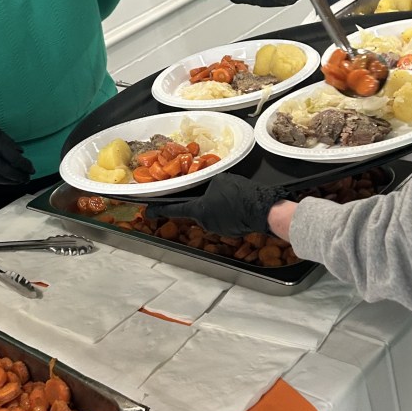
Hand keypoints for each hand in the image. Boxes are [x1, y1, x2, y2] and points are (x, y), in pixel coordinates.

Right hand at [0, 114, 34, 184]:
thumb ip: (9, 143)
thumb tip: (21, 153)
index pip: (15, 160)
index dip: (25, 166)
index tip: (32, 170)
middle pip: (6, 172)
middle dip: (18, 177)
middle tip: (26, 179)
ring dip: (7, 182)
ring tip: (15, 182)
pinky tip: (0, 181)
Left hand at [144, 173, 288, 236]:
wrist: (263, 209)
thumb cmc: (239, 193)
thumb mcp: (220, 180)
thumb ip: (208, 184)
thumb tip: (209, 187)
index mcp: (198, 210)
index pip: (173, 209)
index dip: (159, 209)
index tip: (147, 211)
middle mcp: (205, 222)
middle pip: (195, 210)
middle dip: (199, 201)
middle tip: (210, 191)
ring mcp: (218, 228)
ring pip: (211, 214)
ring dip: (215, 205)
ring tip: (229, 195)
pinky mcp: (230, 230)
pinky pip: (223, 218)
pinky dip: (226, 211)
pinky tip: (236, 203)